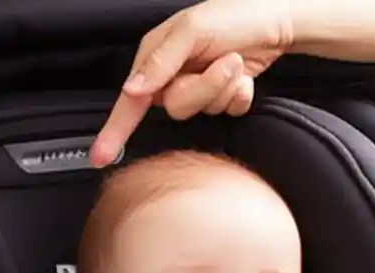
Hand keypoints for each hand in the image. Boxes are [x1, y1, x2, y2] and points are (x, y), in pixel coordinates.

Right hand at [91, 0, 295, 165]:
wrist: (275, 21)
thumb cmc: (233, 15)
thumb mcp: (192, 29)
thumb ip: (161, 61)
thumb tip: (133, 89)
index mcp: (156, 57)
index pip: (130, 100)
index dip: (115, 129)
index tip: (99, 155)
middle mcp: (174, 75)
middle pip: (177, 108)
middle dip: (204, 87)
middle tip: (222, 62)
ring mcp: (199, 88)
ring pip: (203, 110)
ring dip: (224, 86)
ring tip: (233, 62)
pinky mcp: (222, 97)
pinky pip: (226, 112)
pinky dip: (239, 95)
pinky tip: (244, 76)